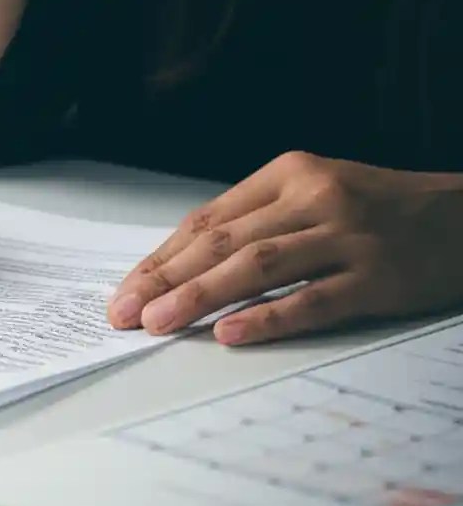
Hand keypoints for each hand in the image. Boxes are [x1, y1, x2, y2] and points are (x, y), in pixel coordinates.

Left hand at [107, 151, 462, 345]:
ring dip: (200, 296)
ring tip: (159, 323)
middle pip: (223, 242)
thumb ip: (257, 221)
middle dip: (165, 280)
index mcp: (288, 173)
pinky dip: (268, 317)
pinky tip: (230, 332)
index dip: (161, 258)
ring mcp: (348, 236)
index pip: (208, 220)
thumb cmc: (379, 211)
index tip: (126, 289)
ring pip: (257, 267)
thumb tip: (183, 265)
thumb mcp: (315, 194)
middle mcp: (314, 198)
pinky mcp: (379, 277)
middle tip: (126, 312)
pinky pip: (313, 299)